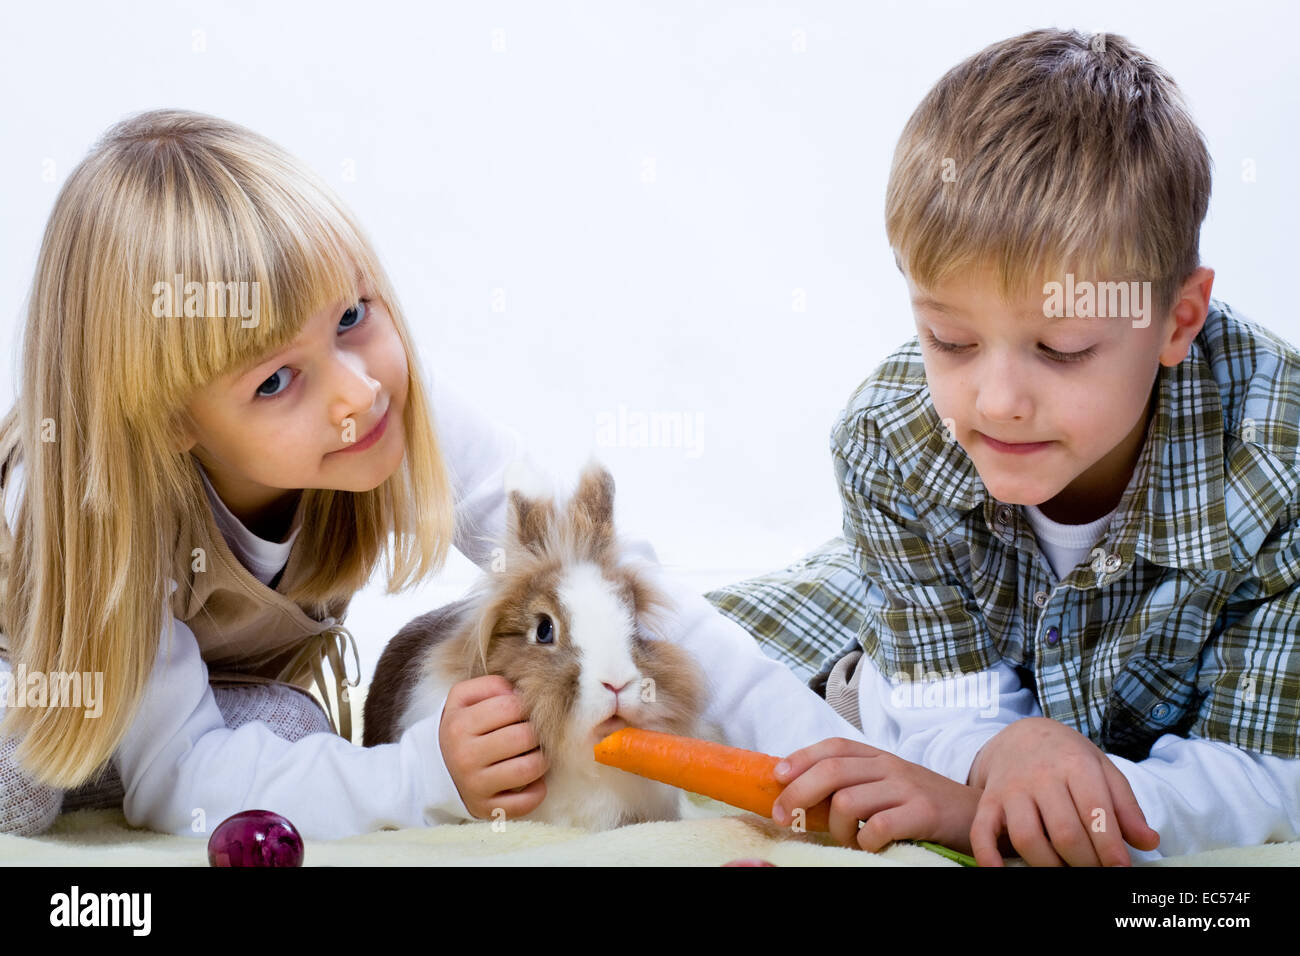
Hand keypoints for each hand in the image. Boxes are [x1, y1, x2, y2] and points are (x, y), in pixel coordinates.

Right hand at [439, 675, 548, 819]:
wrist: (438, 768)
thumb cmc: (461, 728)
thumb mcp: (463, 698)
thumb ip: (491, 685)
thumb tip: (519, 693)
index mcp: (460, 725)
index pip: (510, 706)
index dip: (525, 705)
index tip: (523, 711)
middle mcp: (465, 757)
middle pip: (524, 737)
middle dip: (537, 731)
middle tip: (532, 732)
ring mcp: (475, 786)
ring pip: (530, 768)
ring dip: (542, 759)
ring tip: (534, 752)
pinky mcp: (487, 809)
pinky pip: (526, 802)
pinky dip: (538, 789)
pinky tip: (531, 779)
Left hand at [771, 737, 984, 854]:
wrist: (977, 813)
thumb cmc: (923, 804)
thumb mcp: (889, 784)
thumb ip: (855, 783)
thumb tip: (801, 793)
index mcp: (878, 756)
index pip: (833, 746)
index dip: (800, 758)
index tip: (776, 776)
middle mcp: (890, 766)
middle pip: (831, 771)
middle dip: (797, 794)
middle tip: (784, 818)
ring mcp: (907, 788)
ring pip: (848, 801)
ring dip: (837, 828)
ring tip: (847, 839)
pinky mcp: (923, 813)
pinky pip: (877, 828)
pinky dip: (865, 843)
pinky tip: (871, 846)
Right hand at [967, 717, 1159, 865]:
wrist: (1022, 735)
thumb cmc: (1068, 758)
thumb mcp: (1103, 769)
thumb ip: (1126, 806)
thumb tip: (1148, 842)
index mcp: (1075, 765)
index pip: (1095, 812)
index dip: (1110, 847)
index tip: (1121, 868)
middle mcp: (1040, 777)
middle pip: (1064, 832)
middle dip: (1086, 863)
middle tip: (1097, 872)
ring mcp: (1011, 790)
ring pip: (1027, 838)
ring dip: (1050, 867)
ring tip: (1066, 872)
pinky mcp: (988, 802)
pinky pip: (982, 832)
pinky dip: (988, 856)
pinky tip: (1000, 871)